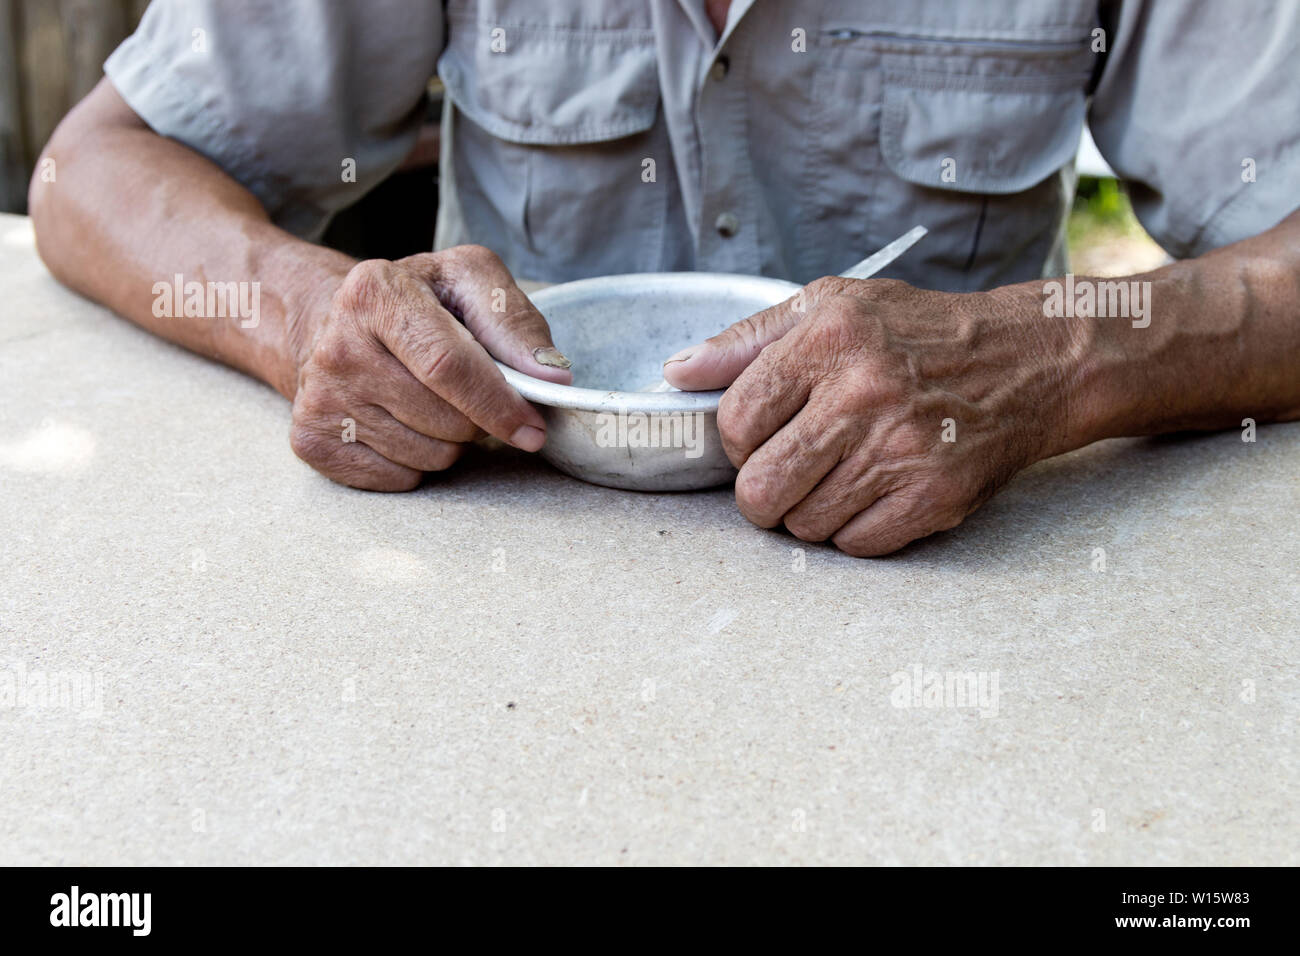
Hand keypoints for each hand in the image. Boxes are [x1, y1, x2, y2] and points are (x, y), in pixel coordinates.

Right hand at [288, 246, 571, 489]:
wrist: (333, 321)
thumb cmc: (416, 301)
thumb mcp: (468, 281)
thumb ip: (515, 322)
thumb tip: (553, 378)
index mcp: (375, 293)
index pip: (448, 366)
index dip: (499, 404)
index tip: (534, 427)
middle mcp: (336, 345)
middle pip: (445, 420)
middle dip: (479, 421)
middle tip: (470, 396)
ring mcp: (319, 396)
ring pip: (427, 456)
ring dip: (450, 442)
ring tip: (432, 404)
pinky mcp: (312, 439)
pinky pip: (399, 478)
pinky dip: (417, 462)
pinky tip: (402, 423)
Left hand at [663, 277, 1084, 555]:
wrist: (1024, 362)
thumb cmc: (914, 332)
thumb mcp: (829, 306)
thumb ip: (746, 341)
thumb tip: (676, 374)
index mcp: (829, 339)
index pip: (735, 423)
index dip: (737, 441)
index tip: (761, 436)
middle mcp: (864, 394)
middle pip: (760, 489)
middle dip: (761, 492)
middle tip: (788, 471)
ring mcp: (902, 451)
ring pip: (803, 525)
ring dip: (809, 511)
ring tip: (841, 474)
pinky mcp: (936, 497)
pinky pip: (854, 546)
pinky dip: (854, 530)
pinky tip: (874, 492)